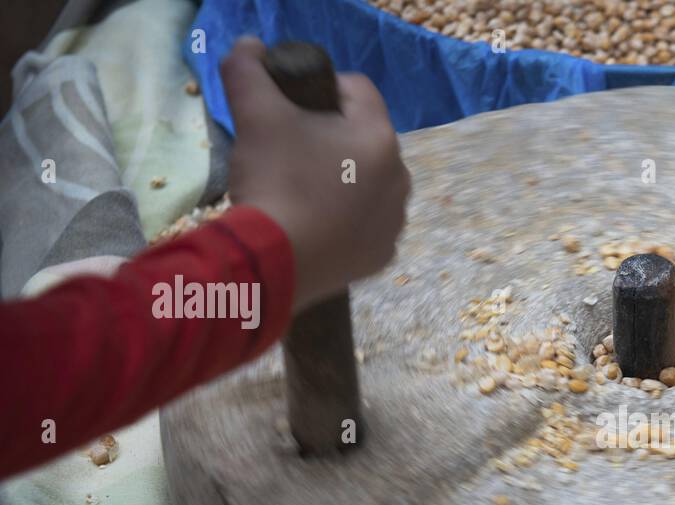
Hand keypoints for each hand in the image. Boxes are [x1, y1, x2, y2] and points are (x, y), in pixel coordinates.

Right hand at [220, 37, 410, 311]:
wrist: (275, 263)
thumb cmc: (274, 180)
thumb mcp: (254, 115)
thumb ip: (248, 70)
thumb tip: (249, 47)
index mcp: (379, 137)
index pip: (357, 89)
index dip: (323, 88)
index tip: (293, 106)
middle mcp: (401, 177)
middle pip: (365, 138)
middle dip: (334, 137)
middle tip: (293, 151)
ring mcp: (396, 221)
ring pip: (369, 183)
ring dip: (343, 179)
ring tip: (303, 189)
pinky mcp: (383, 255)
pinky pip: (368, 223)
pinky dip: (347, 219)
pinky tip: (317, 223)